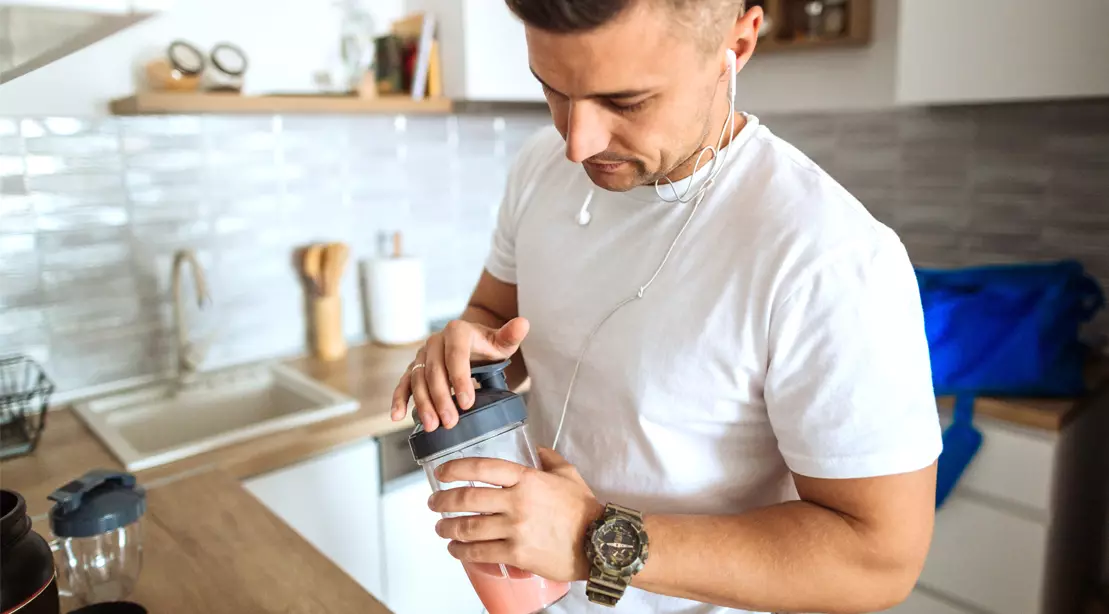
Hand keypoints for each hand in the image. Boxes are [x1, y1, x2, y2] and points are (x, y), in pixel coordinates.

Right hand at [391, 317, 528, 430]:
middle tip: (451, 422)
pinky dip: (399, 399)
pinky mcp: (414, 368)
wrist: (472, 345)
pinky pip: (404, 383)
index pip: (456, 355)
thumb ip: (511, 335)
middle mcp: (436, 341)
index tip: (468, 402)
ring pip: (418, 379)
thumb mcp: (502, 342)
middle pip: (435, 371)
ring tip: (432, 426)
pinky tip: (397, 416)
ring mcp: (423, 355)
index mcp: (457, 331)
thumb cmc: (488, 346)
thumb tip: (523, 323)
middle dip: (442, 398)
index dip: (460, 379)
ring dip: (423, 403)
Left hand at [429, 448, 603, 582]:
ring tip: (440, 527)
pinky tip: (455, 548)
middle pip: (467, 498)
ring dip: (447, 527)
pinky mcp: (516, 554)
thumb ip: (549, 458)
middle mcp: (517, 502)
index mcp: (527, 479)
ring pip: (468, 527)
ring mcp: (515, 529)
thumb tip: (536, 448)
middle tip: (434, 503)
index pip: (482, 468)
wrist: (599, 543)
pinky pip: (479, 553)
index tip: (442, 473)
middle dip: (443, 501)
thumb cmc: (584, 510)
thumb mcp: (568, 474)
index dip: (456, 468)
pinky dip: (461, 551)